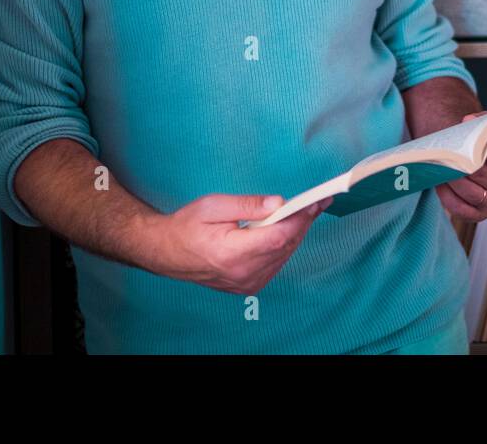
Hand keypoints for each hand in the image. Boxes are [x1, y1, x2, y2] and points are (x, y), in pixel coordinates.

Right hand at [142, 193, 330, 293]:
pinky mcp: (249, 286)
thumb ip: (248, 205)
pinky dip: (285, 245)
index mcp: (232, 253)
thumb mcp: (214, 205)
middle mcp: (242, 273)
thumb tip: (279, 203)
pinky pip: (276, 263)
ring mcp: (247, 283)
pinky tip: (288, 228)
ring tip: (307, 211)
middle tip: (319, 202)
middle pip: (286, 246)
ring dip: (296, 233)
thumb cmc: (187, 226)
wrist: (167, 252)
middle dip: (304, 222)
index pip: (278, 237)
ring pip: (284, 255)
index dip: (300, 218)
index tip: (315, 202)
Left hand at [436, 113, 486, 221]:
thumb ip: (483, 121)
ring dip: (452, 178)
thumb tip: (469, 122)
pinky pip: (460, 207)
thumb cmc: (479, 141)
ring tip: (440, 166)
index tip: (467, 126)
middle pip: (482, 173)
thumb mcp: (486, 128)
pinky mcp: (478, 215)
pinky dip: (447, 195)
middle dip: (462, 162)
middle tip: (447, 152)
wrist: (473, 160)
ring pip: (470, 191)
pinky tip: (439, 182)